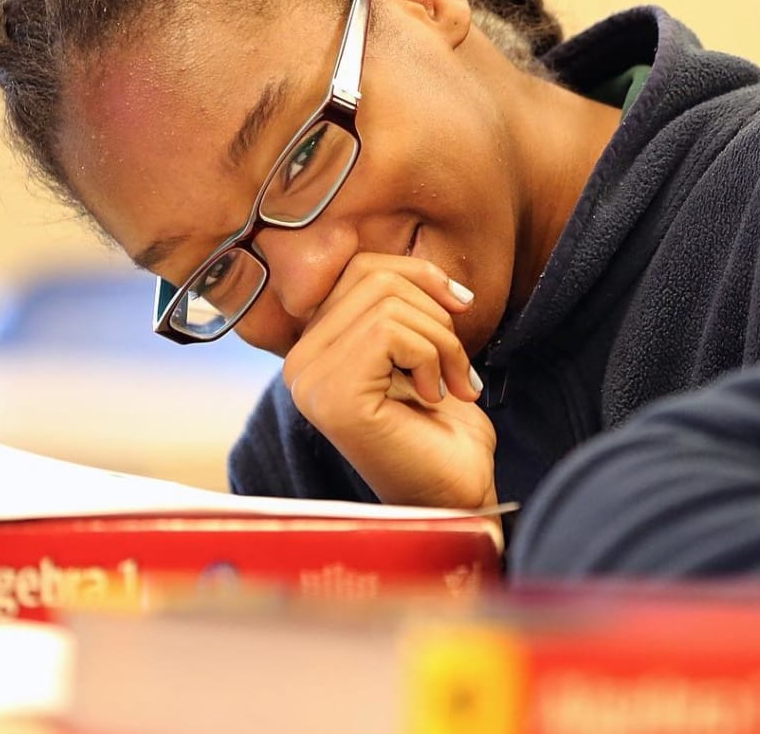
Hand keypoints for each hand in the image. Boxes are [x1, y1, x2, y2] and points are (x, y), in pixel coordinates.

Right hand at [282, 253, 496, 510]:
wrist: (459, 492)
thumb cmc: (443, 427)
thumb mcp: (421, 346)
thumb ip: (402, 303)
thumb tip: (427, 267)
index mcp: (314, 347)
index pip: (358, 268)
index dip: (418, 274)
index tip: (460, 305)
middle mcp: (299, 363)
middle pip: (374, 278)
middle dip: (435, 313)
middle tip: (457, 364)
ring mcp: (310, 380)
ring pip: (388, 305)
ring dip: (441, 341)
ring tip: (452, 383)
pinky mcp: (334, 396)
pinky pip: (391, 333)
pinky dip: (432, 358)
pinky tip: (435, 397)